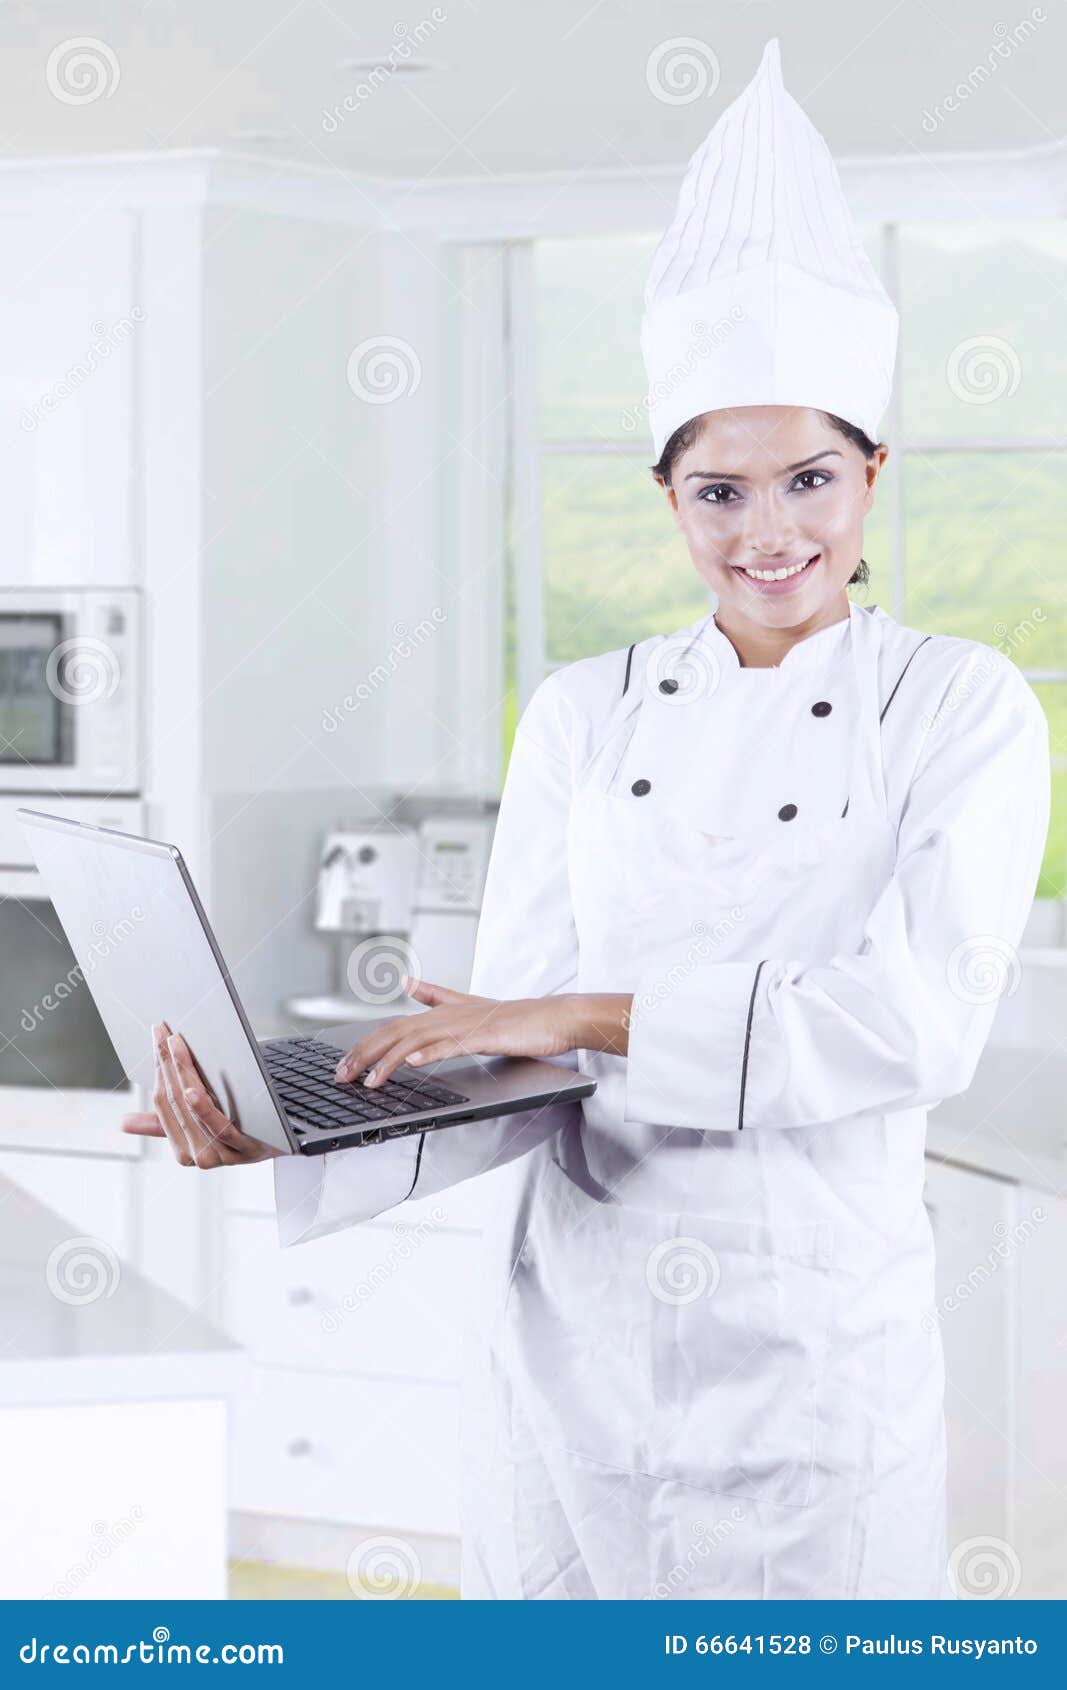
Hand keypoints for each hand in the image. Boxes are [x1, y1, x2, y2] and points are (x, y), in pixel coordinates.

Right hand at [120, 1022, 282, 1167]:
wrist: (290, 1142)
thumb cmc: (244, 1127)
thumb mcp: (204, 1126)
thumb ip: (166, 1124)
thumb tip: (125, 1124)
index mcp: (185, 1151)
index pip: (162, 1104)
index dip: (158, 1069)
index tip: (156, 1038)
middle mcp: (200, 1156)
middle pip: (175, 1103)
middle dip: (167, 1064)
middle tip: (163, 1033)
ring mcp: (224, 1154)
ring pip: (193, 1111)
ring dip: (183, 1075)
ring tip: (174, 1048)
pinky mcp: (247, 1147)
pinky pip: (220, 1126)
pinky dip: (203, 1109)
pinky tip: (193, 1090)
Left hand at [333, 976, 631, 1089]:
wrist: (554, 1017)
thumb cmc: (517, 1018)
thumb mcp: (470, 1005)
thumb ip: (438, 995)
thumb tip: (409, 983)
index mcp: (442, 1011)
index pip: (393, 1027)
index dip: (365, 1044)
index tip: (343, 1065)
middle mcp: (447, 1014)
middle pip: (395, 1032)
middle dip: (364, 1055)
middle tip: (340, 1076)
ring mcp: (464, 1024)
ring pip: (416, 1041)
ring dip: (388, 1062)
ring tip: (368, 1081)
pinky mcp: (483, 1035)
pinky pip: (451, 1045)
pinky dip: (429, 1054)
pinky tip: (412, 1064)